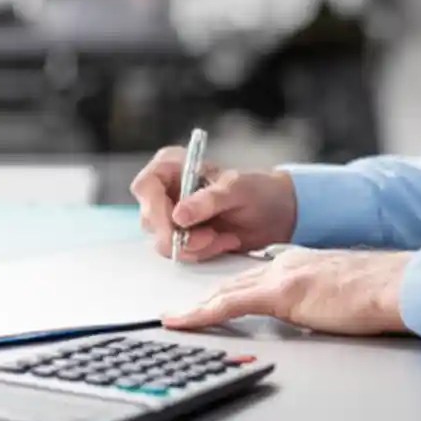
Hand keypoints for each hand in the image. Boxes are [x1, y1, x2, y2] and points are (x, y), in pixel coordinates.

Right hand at [130, 146, 298, 261]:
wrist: (275, 213)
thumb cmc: (257, 190)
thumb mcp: (236, 190)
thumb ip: (208, 200)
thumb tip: (178, 216)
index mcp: (171, 166)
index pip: (146, 187)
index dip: (155, 209)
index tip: (179, 225)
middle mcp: (164, 191)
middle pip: (150, 220)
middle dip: (183, 235)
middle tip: (212, 235)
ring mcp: (169, 217)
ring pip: (164, 242)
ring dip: (197, 246)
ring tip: (225, 236)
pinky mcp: (180, 238)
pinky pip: (180, 254)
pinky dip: (203, 253)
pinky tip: (223, 241)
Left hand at [162, 248, 412, 336]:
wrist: (394, 284)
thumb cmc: (379, 291)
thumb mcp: (340, 290)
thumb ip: (319, 296)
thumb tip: (314, 311)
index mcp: (301, 261)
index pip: (256, 277)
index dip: (232, 290)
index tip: (215, 300)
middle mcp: (286, 263)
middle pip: (235, 282)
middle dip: (207, 297)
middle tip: (180, 311)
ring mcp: (282, 275)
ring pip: (227, 290)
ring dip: (199, 306)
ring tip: (174, 318)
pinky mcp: (282, 293)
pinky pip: (230, 304)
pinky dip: (202, 313)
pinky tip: (183, 320)